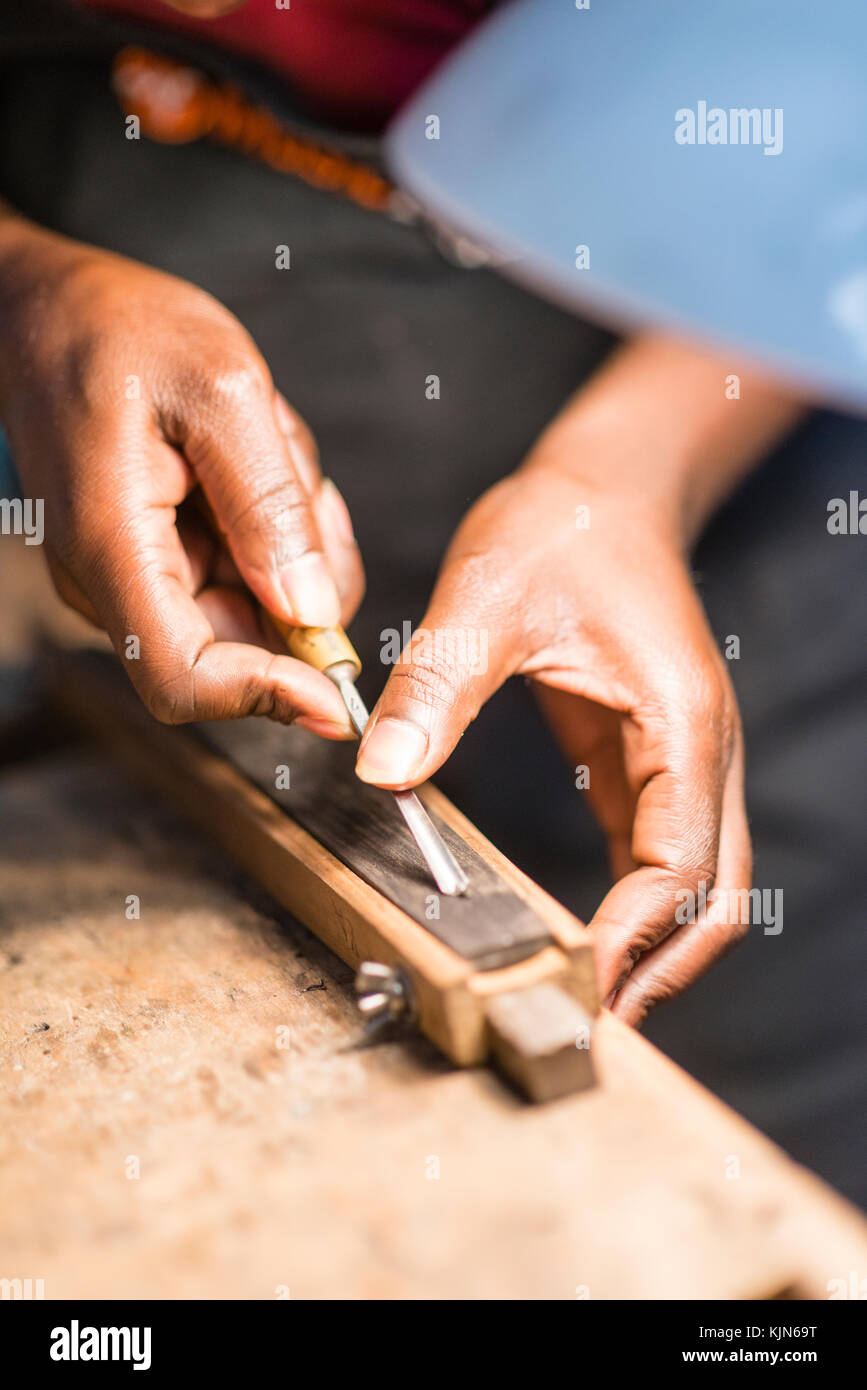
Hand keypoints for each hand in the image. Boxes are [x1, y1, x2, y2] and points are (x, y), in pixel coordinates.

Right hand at [0, 218, 362, 732]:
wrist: (48, 308)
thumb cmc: (118, 329)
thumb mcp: (221, 387)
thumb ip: (270, 503)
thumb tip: (309, 610)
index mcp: (113, 545)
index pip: (182, 679)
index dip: (267, 696)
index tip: (339, 686)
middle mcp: (113, 580)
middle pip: (237, 645)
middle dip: (300, 585)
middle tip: (306, 487)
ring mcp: (134, 574)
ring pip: (250, 604)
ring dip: (289, 541)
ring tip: (268, 448)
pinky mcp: (156, 558)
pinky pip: (238, 572)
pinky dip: (271, 526)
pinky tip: (254, 459)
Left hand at [356, 460, 750, 1024]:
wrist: (602, 490)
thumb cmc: (563, 529)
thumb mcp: (486, 598)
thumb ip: (436, 687)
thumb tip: (381, 773)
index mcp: (679, 722)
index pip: (679, 864)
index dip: (632, 937)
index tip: (575, 984)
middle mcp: (697, 752)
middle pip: (714, 898)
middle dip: (660, 970)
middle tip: (587, 1026)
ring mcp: (678, 762)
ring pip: (696, 887)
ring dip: (653, 951)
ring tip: (585, 1004)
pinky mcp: (645, 763)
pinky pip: (656, 855)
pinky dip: (634, 909)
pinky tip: (584, 939)